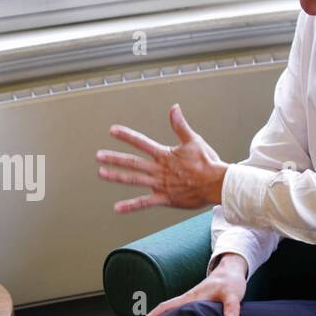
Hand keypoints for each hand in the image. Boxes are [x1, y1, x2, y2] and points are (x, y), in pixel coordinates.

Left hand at [97, 104, 229, 212]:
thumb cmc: (207, 163)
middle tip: (98, 156)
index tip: (112, 131)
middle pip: (132, 162)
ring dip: (117, 176)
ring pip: (134, 180)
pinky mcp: (165, 198)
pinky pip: (144, 203)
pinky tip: (117, 208)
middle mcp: (159, 169)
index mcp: (164, 155)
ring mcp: (160, 184)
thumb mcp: (193, 141)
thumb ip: (180, 126)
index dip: (126, 136)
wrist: (217, 184)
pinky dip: (130, 206)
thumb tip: (174, 108)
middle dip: (114, 158)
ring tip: (101, 174)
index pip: (141, 142)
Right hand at [134, 254, 247, 315]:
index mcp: (191, 298)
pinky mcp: (196, 305)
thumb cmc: (230, 282)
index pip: (166, 307)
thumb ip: (232, 306)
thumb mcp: (233, 293)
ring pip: (171, 313)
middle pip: (164, 311)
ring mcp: (191, 303)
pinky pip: (180, 314)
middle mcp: (188, 300)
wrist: (231, 272)